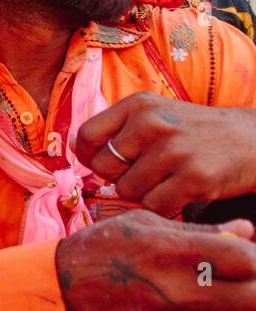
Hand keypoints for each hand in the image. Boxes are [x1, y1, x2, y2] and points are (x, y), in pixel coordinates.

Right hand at [54, 209, 255, 310]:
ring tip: (198, 298)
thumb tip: (247, 232)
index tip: (236, 256)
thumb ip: (200, 231)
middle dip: (245, 285)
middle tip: (227, 279)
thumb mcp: (142, 225)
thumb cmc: (99, 251)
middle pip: (249, 298)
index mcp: (166, 253)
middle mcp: (169, 295)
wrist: (55, 294)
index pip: (244, 260)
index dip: (246, 257)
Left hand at [75, 93, 255, 217]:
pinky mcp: (194, 178)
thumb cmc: (195, 131)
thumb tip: (72, 146)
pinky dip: (162, 205)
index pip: (87, 135)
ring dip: (142, 193)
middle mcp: (152, 124)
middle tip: (145, 173)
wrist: (254, 139)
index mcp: (139, 105)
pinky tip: (180, 191)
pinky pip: (153, 205)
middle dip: (118, 177)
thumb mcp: (157, 114)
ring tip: (167, 179)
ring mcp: (174, 151)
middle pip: (104, 168)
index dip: (88, 156)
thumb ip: (117, 127)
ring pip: (126, 190)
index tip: (102, 163)